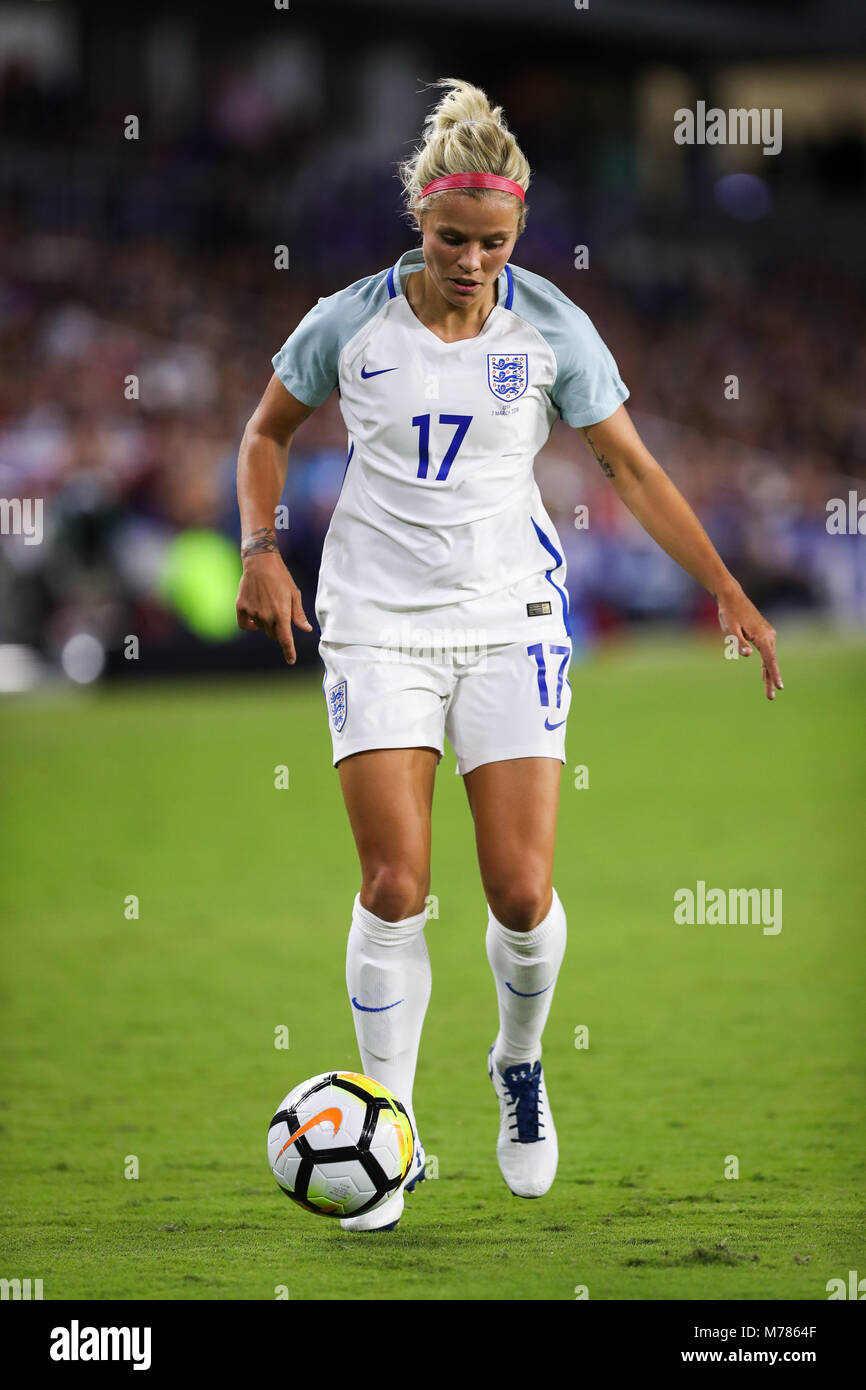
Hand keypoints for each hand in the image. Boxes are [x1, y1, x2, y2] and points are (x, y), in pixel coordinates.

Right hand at [236, 553, 312, 664]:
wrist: (260, 562)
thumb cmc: (281, 577)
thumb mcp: (294, 595)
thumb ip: (298, 614)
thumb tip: (306, 629)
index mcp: (282, 614)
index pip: (285, 640)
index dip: (289, 652)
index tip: (291, 660)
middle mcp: (266, 616)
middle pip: (272, 635)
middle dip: (277, 630)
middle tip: (279, 613)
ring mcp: (252, 612)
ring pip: (260, 628)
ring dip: (265, 623)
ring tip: (267, 604)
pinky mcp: (241, 607)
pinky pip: (244, 624)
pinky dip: (249, 625)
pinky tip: (254, 619)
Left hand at [717, 582, 782, 700]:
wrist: (731, 596)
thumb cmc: (729, 612)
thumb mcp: (730, 629)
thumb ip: (738, 643)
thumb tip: (747, 655)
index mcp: (762, 636)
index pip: (770, 660)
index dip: (774, 674)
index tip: (779, 687)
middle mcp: (769, 635)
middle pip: (771, 661)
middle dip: (771, 679)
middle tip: (771, 697)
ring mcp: (768, 633)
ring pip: (770, 657)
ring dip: (769, 673)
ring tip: (769, 690)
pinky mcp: (764, 632)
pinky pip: (767, 652)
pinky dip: (766, 663)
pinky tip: (764, 674)